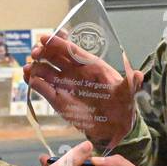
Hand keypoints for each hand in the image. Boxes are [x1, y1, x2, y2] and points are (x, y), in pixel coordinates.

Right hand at [25, 34, 144, 147]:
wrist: (116, 127)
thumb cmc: (123, 105)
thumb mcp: (128, 93)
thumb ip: (130, 84)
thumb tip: (138, 75)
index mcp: (91, 65)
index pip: (72, 50)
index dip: (59, 42)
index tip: (46, 37)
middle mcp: (76, 72)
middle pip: (55, 57)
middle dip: (43, 52)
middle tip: (35, 53)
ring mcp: (66, 85)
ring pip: (46, 72)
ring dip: (36, 68)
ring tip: (29, 69)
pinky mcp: (59, 101)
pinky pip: (45, 90)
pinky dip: (36, 85)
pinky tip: (31, 82)